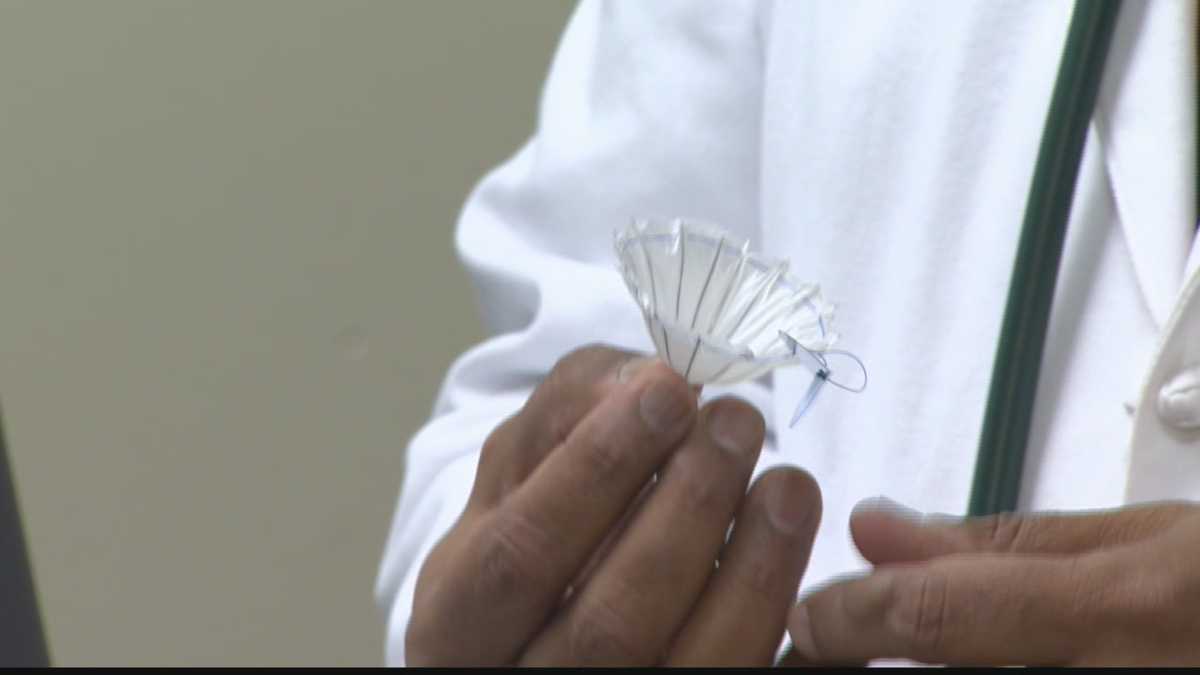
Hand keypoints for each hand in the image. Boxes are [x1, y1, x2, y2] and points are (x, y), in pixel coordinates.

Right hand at [406, 345, 821, 665]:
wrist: (547, 630)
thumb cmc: (531, 528)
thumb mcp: (519, 468)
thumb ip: (566, 409)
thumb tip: (644, 379)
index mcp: (458, 622)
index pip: (518, 557)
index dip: (594, 471)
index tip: (668, 391)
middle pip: (610, 624)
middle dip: (687, 511)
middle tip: (737, 422)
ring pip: (689, 666)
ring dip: (753, 567)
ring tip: (787, 481)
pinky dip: (777, 618)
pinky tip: (795, 551)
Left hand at [785, 497, 1199, 665]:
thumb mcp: (1150, 540)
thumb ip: (1003, 543)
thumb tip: (876, 526)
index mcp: (1121, 615)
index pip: (932, 615)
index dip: (849, 617)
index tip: (815, 617)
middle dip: (882, 666)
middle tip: (860, 649)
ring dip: (949, 671)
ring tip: (962, 649)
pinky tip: (1004, 659)